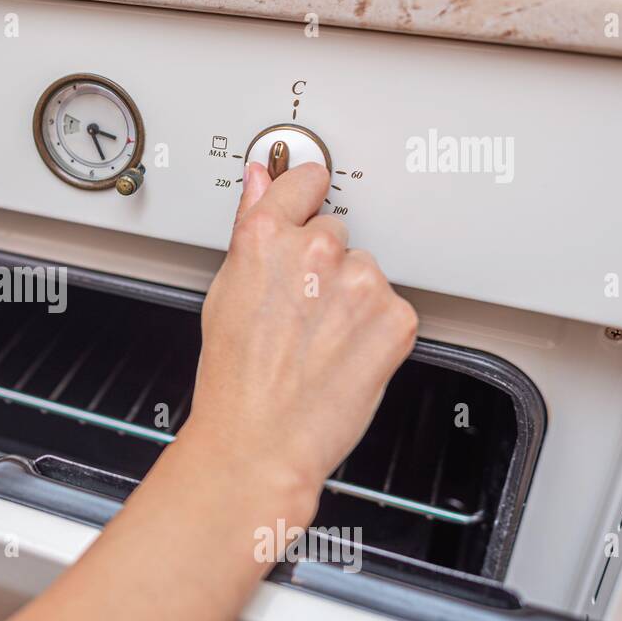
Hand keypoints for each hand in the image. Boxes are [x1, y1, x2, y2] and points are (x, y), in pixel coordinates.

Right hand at [185, 161, 416, 521]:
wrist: (262, 441)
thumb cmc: (235, 379)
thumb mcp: (225, 291)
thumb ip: (250, 225)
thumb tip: (260, 181)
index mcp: (267, 236)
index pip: (306, 179)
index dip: (305, 194)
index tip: (308, 199)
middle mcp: (317, 251)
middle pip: (336, 233)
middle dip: (323, 264)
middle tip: (299, 310)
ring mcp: (362, 283)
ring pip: (365, 271)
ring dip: (351, 298)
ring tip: (318, 340)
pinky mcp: (396, 317)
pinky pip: (391, 307)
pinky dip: (375, 329)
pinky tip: (343, 354)